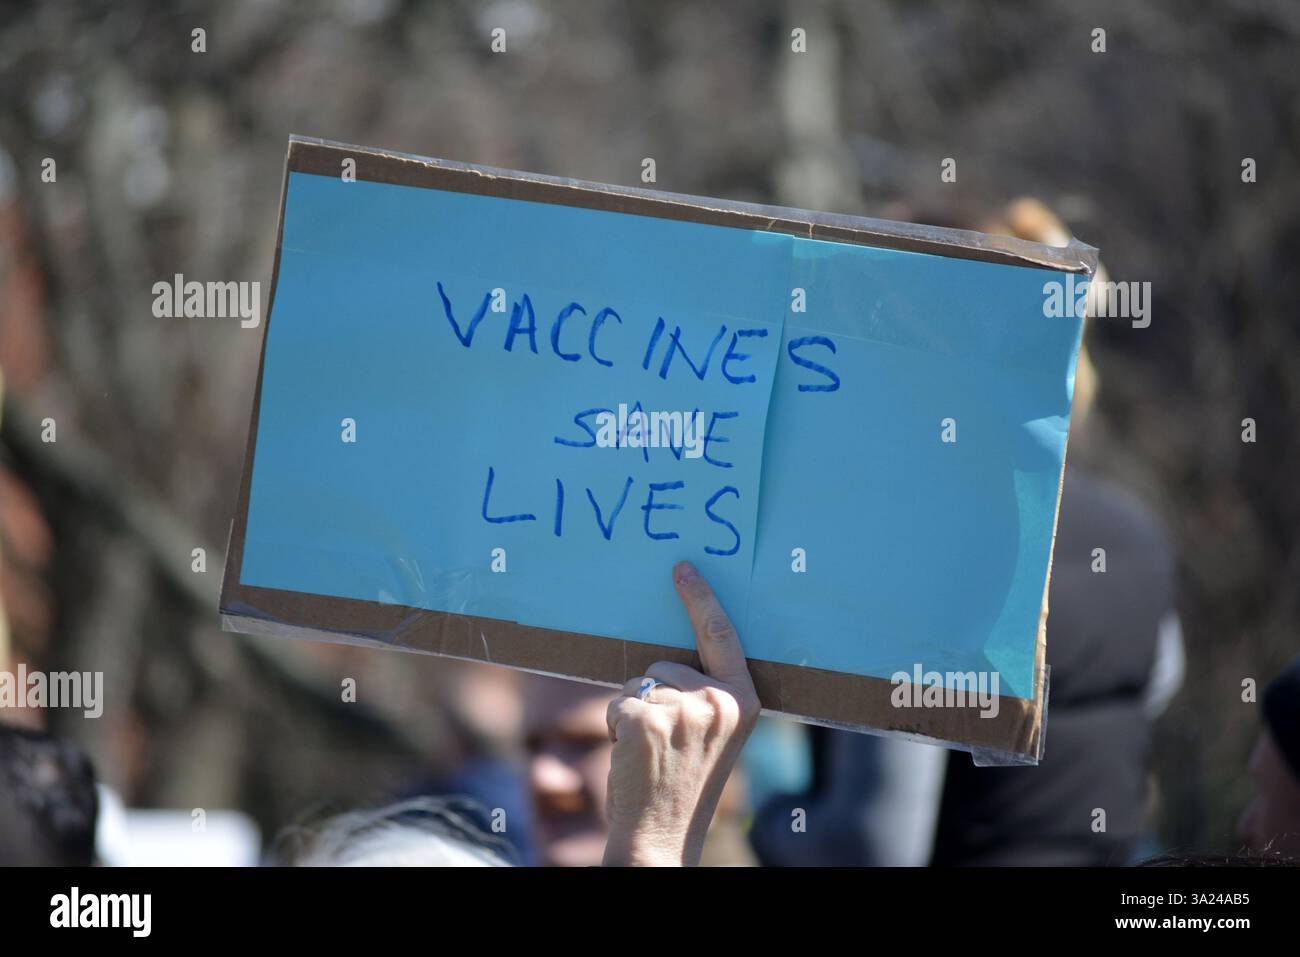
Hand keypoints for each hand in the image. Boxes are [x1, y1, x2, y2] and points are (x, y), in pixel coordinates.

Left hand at [602, 560, 760, 865]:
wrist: (663, 834)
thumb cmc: (686, 784)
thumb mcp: (714, 735)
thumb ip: (704, 695)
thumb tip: (668, 658)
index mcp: (744, 700)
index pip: (721, 636)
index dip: (700, 598)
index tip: (683, 567)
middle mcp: (719, 701)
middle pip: (664, 664)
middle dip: (654, 695)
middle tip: (666, 744)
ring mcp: (683, 710)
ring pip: (638, 683)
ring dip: (635, 713)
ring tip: (652, 752)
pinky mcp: (647, 719)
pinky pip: (620, 702)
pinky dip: (618, 726)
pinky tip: (634, 756)